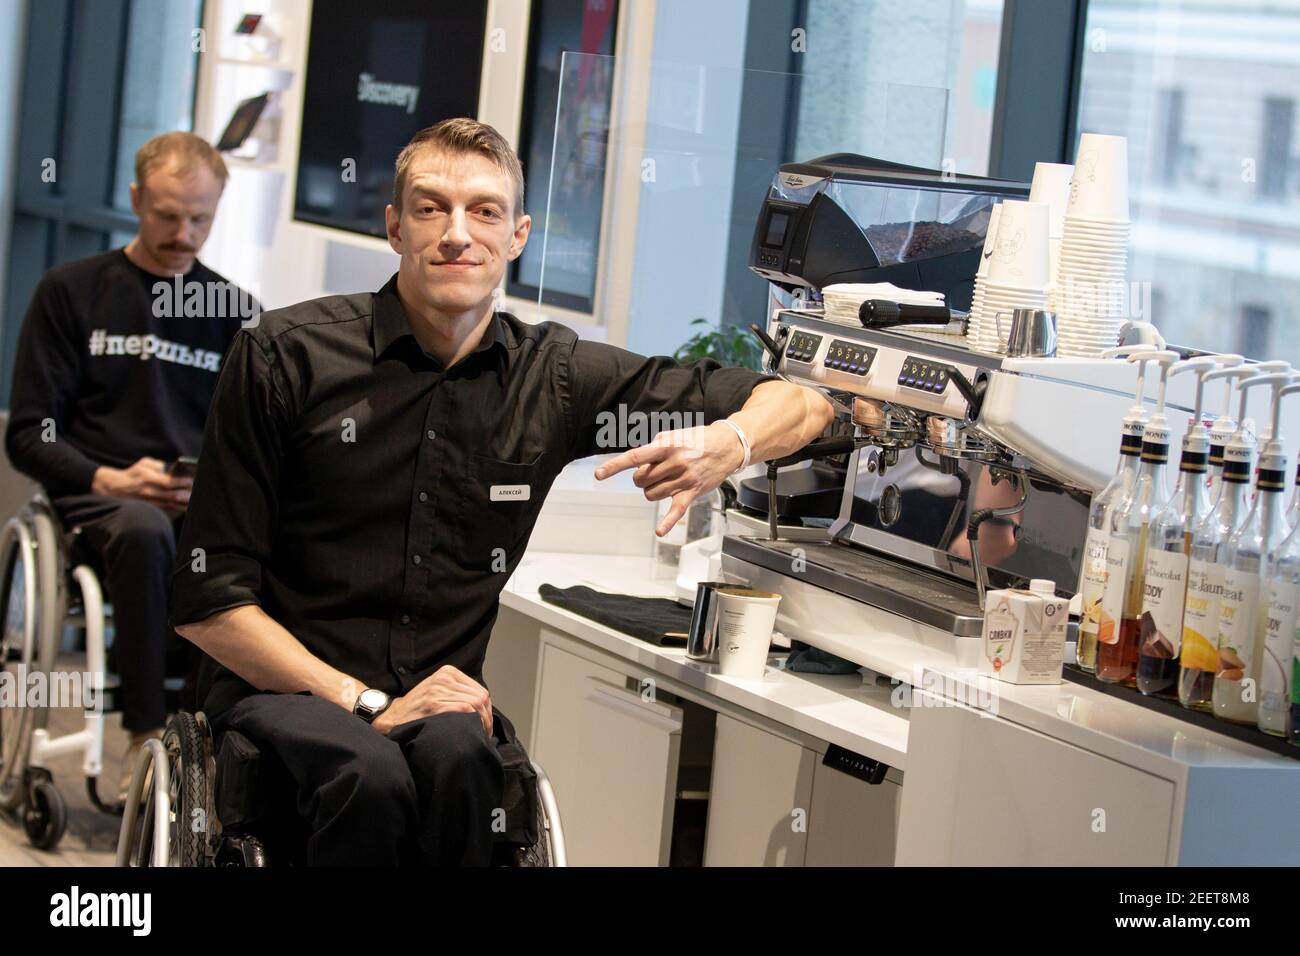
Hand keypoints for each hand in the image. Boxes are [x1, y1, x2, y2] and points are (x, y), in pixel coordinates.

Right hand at [90, 457, 191, 510]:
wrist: (115, 488)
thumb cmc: (133, 474)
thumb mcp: (144, 464)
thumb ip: (158, 465)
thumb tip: (172, 470)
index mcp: (147, 478)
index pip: (168, 482)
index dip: (182, 482)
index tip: (192, 480)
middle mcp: (149, 492)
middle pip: (172, 496)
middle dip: (187, 494)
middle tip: (197, 491)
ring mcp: (150, 502)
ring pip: (172, 505)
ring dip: (185, 503)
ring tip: (195, 499)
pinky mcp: (151, 508)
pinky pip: (168, 510)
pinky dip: (179, 508)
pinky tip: (188, 506)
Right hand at [372, 665, 491, 737]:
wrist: (391, 716)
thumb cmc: (416, 709)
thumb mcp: (437, 691)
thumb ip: (458, 694)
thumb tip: (483, 709)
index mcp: (448, 673)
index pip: (480, 690)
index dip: (487, 710)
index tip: (485, 724)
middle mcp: (445, 678)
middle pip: (480, 697)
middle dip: (486, 718)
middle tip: (484, 733)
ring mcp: (439, 689)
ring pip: (475, 704)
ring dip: (482, 722)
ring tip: (478, 736)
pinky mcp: (435, 703)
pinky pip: (465, 710)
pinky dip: (472, 722)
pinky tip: (470, 733)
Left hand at [594, 422, 744, 535]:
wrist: (727, 446)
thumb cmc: (697, 439)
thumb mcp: (673, 435)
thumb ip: (654, 446)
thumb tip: (637, 461)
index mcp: (665, 446)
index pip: (634, 457)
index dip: (614, 466)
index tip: (598, 474)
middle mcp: (673, 462)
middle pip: (641, 480)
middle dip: (641, 478)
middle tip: (654, 472)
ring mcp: (683, 478)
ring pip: (651, 494)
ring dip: (651, 491)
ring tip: (664, 482)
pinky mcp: (692, 492)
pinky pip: (676, 509)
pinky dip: (668, 522)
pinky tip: (660, 531)